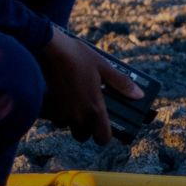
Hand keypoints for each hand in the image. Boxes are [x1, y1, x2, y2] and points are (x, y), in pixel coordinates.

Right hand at [38, 27, 137, 142]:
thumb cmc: (77, 56)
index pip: (102, 138)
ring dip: (72, 119)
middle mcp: (77, 114)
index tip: (106, 128)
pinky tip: (61, 95)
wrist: (48, 48)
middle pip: (83, 136)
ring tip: (75, 100)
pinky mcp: (47, 105)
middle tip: (89, 111)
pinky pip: (55, 116)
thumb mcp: (103, 66)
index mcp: (94, 107)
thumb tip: (138, 95)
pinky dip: (59, 110)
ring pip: (68, 125)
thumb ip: (121, 83)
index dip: (105, 136)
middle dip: (86, 128)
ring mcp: (60, 111)